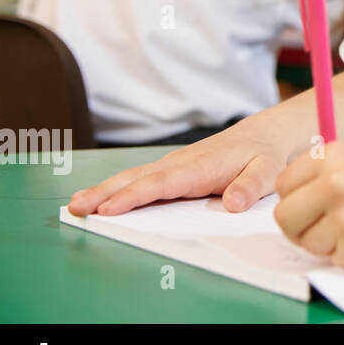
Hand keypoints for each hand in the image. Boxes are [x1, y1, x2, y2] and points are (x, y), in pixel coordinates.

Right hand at [67, 121, 290, 215]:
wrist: (263, 136)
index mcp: (200, 167)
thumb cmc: (264, 156)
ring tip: (76, 204)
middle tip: (76, 207)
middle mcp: (181, 164)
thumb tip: (231, 204)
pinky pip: (140, 179)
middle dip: (106, 193)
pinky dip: (117, 187)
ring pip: (134, 178)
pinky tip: (99, 198)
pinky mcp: (172, 170)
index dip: (134, 197)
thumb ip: (250, 187)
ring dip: (104, 190)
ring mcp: (174, 166)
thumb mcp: (267, 171)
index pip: (162, 184)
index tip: (108, 208)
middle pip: (138, 180)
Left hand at [273, 142, 343, 275]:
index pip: (285, 184)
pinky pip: (333, 260)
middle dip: (303, 225)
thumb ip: (329, 175)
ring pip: (307, 242)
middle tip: (331, 225)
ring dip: (329, 243)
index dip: (299, 198)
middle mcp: (336, 184)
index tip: (316, 204)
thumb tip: (289, 202)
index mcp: (337, 155)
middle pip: (285, 216)